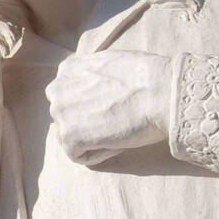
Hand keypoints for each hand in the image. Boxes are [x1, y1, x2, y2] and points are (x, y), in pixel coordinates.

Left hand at [45, 50, 172, 165]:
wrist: (161, 92)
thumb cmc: (147, 78)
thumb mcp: (111, 63)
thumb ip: (93, 76)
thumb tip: (93, 89)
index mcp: (68, 70)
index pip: (70, 97)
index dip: (93, 107)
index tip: (115, 107)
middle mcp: (57, 90)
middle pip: (68, 118)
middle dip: (89, 125)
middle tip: (118, 121)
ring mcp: (60, 114)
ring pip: (71, 138)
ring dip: (94, 140)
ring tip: (119, 130)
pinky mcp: (69, 137)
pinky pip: (79, 155)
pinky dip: (99, 154)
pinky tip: (117, 142)